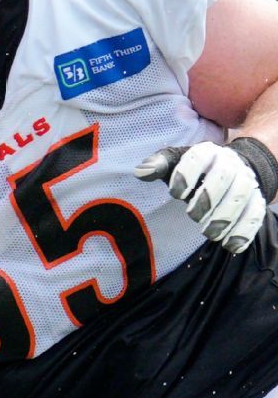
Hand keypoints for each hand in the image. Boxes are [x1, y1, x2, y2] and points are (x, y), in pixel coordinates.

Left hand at [134, 137, 276, 253]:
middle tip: (193, 216)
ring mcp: (246, 182)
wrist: (234, 169)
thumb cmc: (197, 169)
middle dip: (208, 199)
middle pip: (224, 177)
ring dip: (225, 218)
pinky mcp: (256, 201)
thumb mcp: (175, 162)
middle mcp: (230, 164)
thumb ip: (158, 165)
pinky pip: (256, 214)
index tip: (174, 193)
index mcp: (207, 152)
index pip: (198, 156)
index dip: (185, 175)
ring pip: (241, 197)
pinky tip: (230, 245)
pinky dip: (244, 231)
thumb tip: (141, 172)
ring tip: (209, 233)